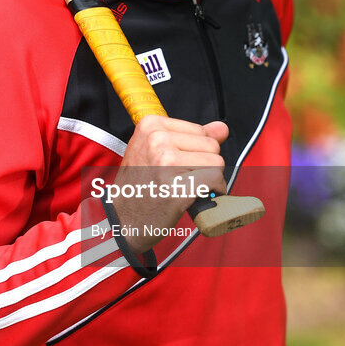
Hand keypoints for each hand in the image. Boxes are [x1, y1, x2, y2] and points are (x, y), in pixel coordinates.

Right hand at [109, 115, 227, 253]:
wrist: (122, 220)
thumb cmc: (140, 186)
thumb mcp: (156, 151)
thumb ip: (191, 137)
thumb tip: (222, 128)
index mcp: (150, 125)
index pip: (200, 131)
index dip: (196, 152)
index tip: (176, 166)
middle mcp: (157, 140)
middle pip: (211, 146)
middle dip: (204, 165)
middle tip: (180, 180)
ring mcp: (166, 163)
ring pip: (216, 163)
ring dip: (209, 180)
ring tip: (187, 188)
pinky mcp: (177, 187)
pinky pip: (215, 180)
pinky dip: (214, 191)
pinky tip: (197, 197)